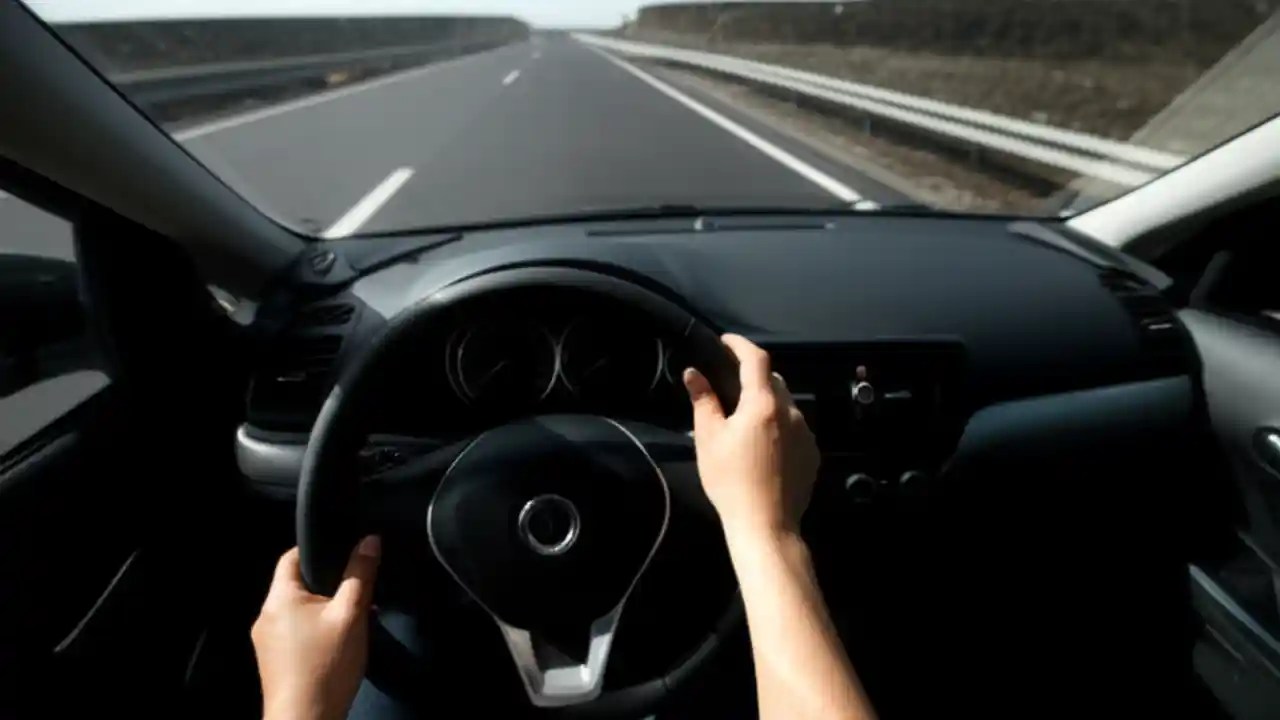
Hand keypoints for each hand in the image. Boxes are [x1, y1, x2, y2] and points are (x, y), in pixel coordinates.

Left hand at [252, 537, 380, 719]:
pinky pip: (294, 631)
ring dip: (322, 608)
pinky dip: (314, 628)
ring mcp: (265, 641)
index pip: (292, 556)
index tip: (347, 551)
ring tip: (351, 613)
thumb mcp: (351, 615)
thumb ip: (360, 575)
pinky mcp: (272, 661)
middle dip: (326, 582)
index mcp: (278, 598)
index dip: (319, 549)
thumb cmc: (327, 664)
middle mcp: (265, 615)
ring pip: (297, 610)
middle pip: (296, 584)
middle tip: (356, 584)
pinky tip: (336, 639)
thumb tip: (370, 540)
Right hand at [684, 334, 819, 539]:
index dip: (740, 344)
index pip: (756, 358)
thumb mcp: (708, 438)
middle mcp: (791, 411)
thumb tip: (694, 373)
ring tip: (746, 420)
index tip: (726, 342)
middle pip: (774, 380)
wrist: (766, 524)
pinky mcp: (813, 453)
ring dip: (768, 402)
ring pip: (786, 404)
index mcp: (763, 403)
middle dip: (754, 376)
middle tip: (731, 385)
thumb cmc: (731, 480)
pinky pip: (796, 427)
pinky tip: (764, 445)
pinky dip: (780, 425)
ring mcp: (806, 433)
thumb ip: (703, 401)